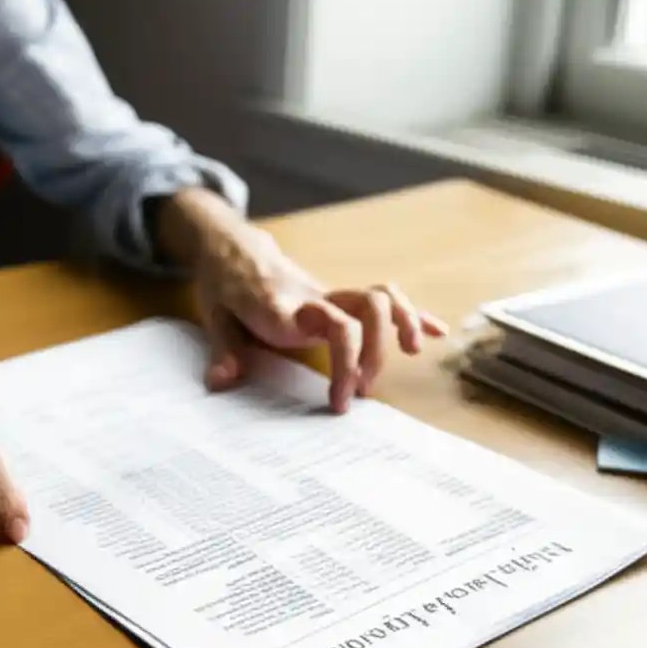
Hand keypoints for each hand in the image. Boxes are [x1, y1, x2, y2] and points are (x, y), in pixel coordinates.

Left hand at [157, 189, 447, 412]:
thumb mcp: (212, 317)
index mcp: (284, 307)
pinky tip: (434, 331)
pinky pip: (381, 300)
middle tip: (360, 392)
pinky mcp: (336, 298)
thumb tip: (222, 382)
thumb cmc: (224, 284)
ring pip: (380, 296)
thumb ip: (223, 350)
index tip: (339, 401)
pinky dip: (409, 314)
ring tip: (411, 354)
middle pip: (368, 308)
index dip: (345, 361)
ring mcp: (329, 295)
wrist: (231, 247)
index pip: (331, 326)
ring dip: (403, 323)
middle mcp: (314, 298)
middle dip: (376, 352)